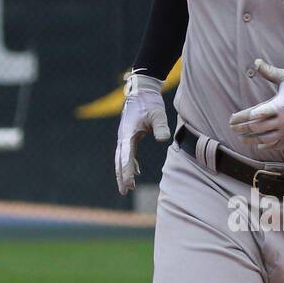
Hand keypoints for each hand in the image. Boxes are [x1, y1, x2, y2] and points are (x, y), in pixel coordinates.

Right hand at [114, 71, 170, 195]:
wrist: (141, 90)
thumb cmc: (150, 101)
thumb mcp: (157, 113)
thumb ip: (160, 127)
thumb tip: (163, 139)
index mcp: (127, 133)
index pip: (126, 156)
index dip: (126, 171)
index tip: (128, 183)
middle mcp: (123, 136)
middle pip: (120, 160)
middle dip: (121, 176)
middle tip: (124, 191)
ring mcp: (124, 136)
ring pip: (121, 158)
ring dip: (124, 172)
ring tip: (129, 187)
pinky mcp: (129, 135)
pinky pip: (127, 153)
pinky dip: (130, 163)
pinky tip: (136, 172)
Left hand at [228, 58, 283, 151]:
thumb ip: (270, 72)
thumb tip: (256, 62)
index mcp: (278, 106)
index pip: (254, 114)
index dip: (240, 118)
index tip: (231, 119)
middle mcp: (282, 120)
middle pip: (257, 127)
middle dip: (243, 129)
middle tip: (233, 129)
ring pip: (266, 138)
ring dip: (252, 139)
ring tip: (242, 139)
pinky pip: (279, 144)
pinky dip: (269, 146)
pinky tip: (261, 146)